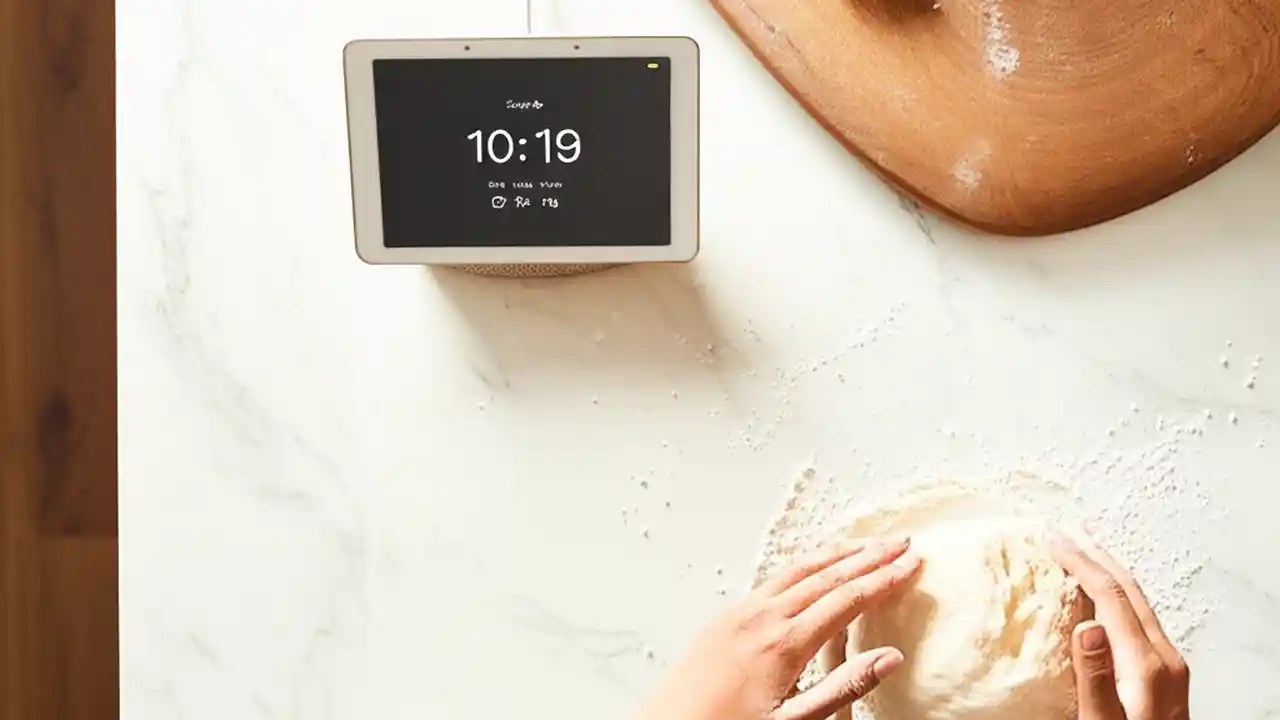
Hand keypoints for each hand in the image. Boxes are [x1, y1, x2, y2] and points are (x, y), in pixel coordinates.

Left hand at [635, 537, 921, 719]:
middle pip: (826, 576)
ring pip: (798, 570)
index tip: (912, 563)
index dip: (883, 579)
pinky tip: (813, 566)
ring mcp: (741, 613)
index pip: (847, 600)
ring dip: (836, 554)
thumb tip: (889, 657)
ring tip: (866, 543)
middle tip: (900, 541)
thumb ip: (843, 688)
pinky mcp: (726, 617)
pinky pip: (773, 579)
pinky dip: (803, 565)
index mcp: (784, 643)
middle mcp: (762, 618)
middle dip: (868, 556)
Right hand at [1048, 532, 1190, 719]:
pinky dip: (1116, 595)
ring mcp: (1169, 668)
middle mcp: (1164, 660)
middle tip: (1066, 531)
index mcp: (1147, 667)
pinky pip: (1139, 619)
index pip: (1111, 596)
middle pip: (1130, 590)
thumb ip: (1095, 679)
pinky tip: (1102, 597)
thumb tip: (1087, 625)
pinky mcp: (1165, 677)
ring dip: (1108, 570)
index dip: (1079, 562)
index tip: (1053, 539)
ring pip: (1137, 601)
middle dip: (1096, 554)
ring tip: (1083, 550)